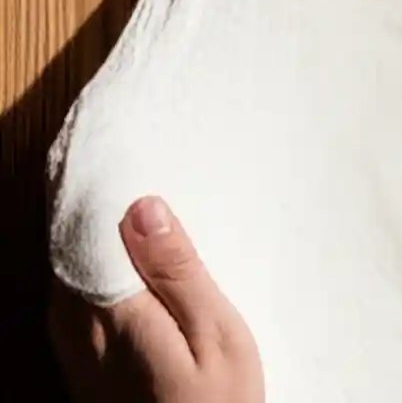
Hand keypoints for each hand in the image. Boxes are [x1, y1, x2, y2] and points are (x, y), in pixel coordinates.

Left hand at [49, 197, 263, 401]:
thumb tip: (142, 207)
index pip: (88, 228)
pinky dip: (100, 270)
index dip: (109, 192)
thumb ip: (177, 272)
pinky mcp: (75, 357)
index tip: (132, 161)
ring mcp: (69, 342)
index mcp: (110, 309)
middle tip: (147, 186)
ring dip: (102, 241)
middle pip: (75, 245)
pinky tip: (132, 266)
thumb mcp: (215, 334)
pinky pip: (75, 292)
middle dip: (104, 213)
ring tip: (145, 221)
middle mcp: (75, 322)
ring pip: (72, 267)